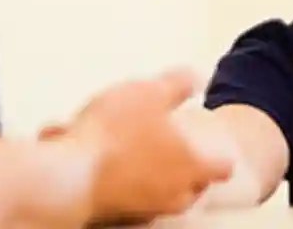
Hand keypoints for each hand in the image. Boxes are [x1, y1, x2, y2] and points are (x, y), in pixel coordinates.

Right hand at [61, 70, 233, 222]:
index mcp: (191, 166)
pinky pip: (135, 201)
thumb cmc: (113, 135)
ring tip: (140, 157)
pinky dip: (131, 187)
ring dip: (157, 178)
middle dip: (187, 169)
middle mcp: (174, 193)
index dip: (219, 156)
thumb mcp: (148, 94)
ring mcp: (148, 209)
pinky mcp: (120, 216)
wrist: (71, 176)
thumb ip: (176, 85)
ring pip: (164, 196)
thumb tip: (196, 76)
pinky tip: (113, 169)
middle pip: (194, 186)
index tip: (213, 148)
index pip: (222, 167)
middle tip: (172, 148)